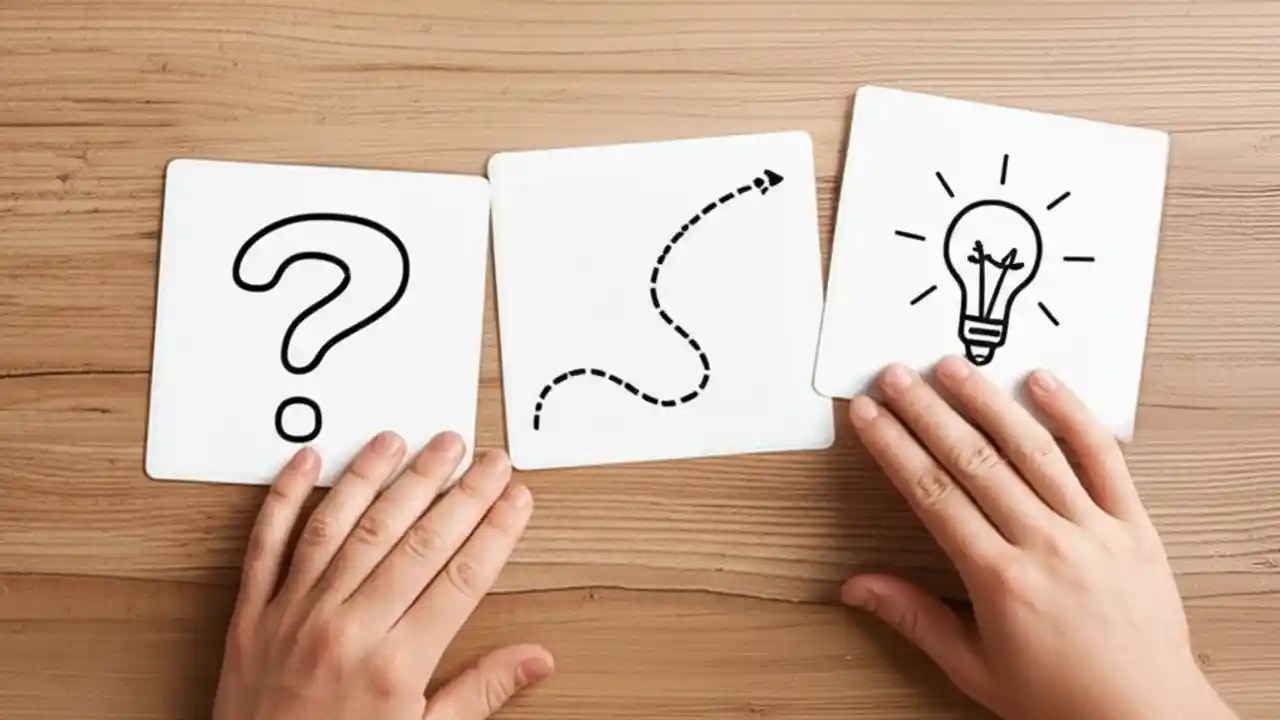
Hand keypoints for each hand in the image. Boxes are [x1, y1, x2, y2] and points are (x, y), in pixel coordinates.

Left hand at [213, 431, 552, 719]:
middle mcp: (346, 629)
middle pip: (415, 540)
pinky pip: (268, 543)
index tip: (517, 497)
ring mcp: (295, 615)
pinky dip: (284, 497)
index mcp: (395, 666)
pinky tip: (310, 460)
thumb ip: (480, 693)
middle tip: (486, 456)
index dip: (495, 529)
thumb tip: (536, 659)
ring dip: (383, 476)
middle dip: (458, 491)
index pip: (462, 576)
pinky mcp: (252, 614)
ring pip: (347, 526)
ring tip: (414, 442)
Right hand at [842, 358, 1235, 719]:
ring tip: (952, 366)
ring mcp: (1093, 530)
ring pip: (1032, 448)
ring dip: (986, 401)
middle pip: (973, 460)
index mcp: (1000, 581)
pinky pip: (1103, 458)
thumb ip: (915, 617)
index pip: (933, 494)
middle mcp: (1046, 546)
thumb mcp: (974, 666)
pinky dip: (1073, 415)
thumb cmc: (1062, 699)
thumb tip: (857, 587)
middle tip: (894, 376)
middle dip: (925, 411)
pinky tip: (1042, 382)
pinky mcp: (1133, 525)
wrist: (1146, 718)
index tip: (868, 416)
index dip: (894, 447)